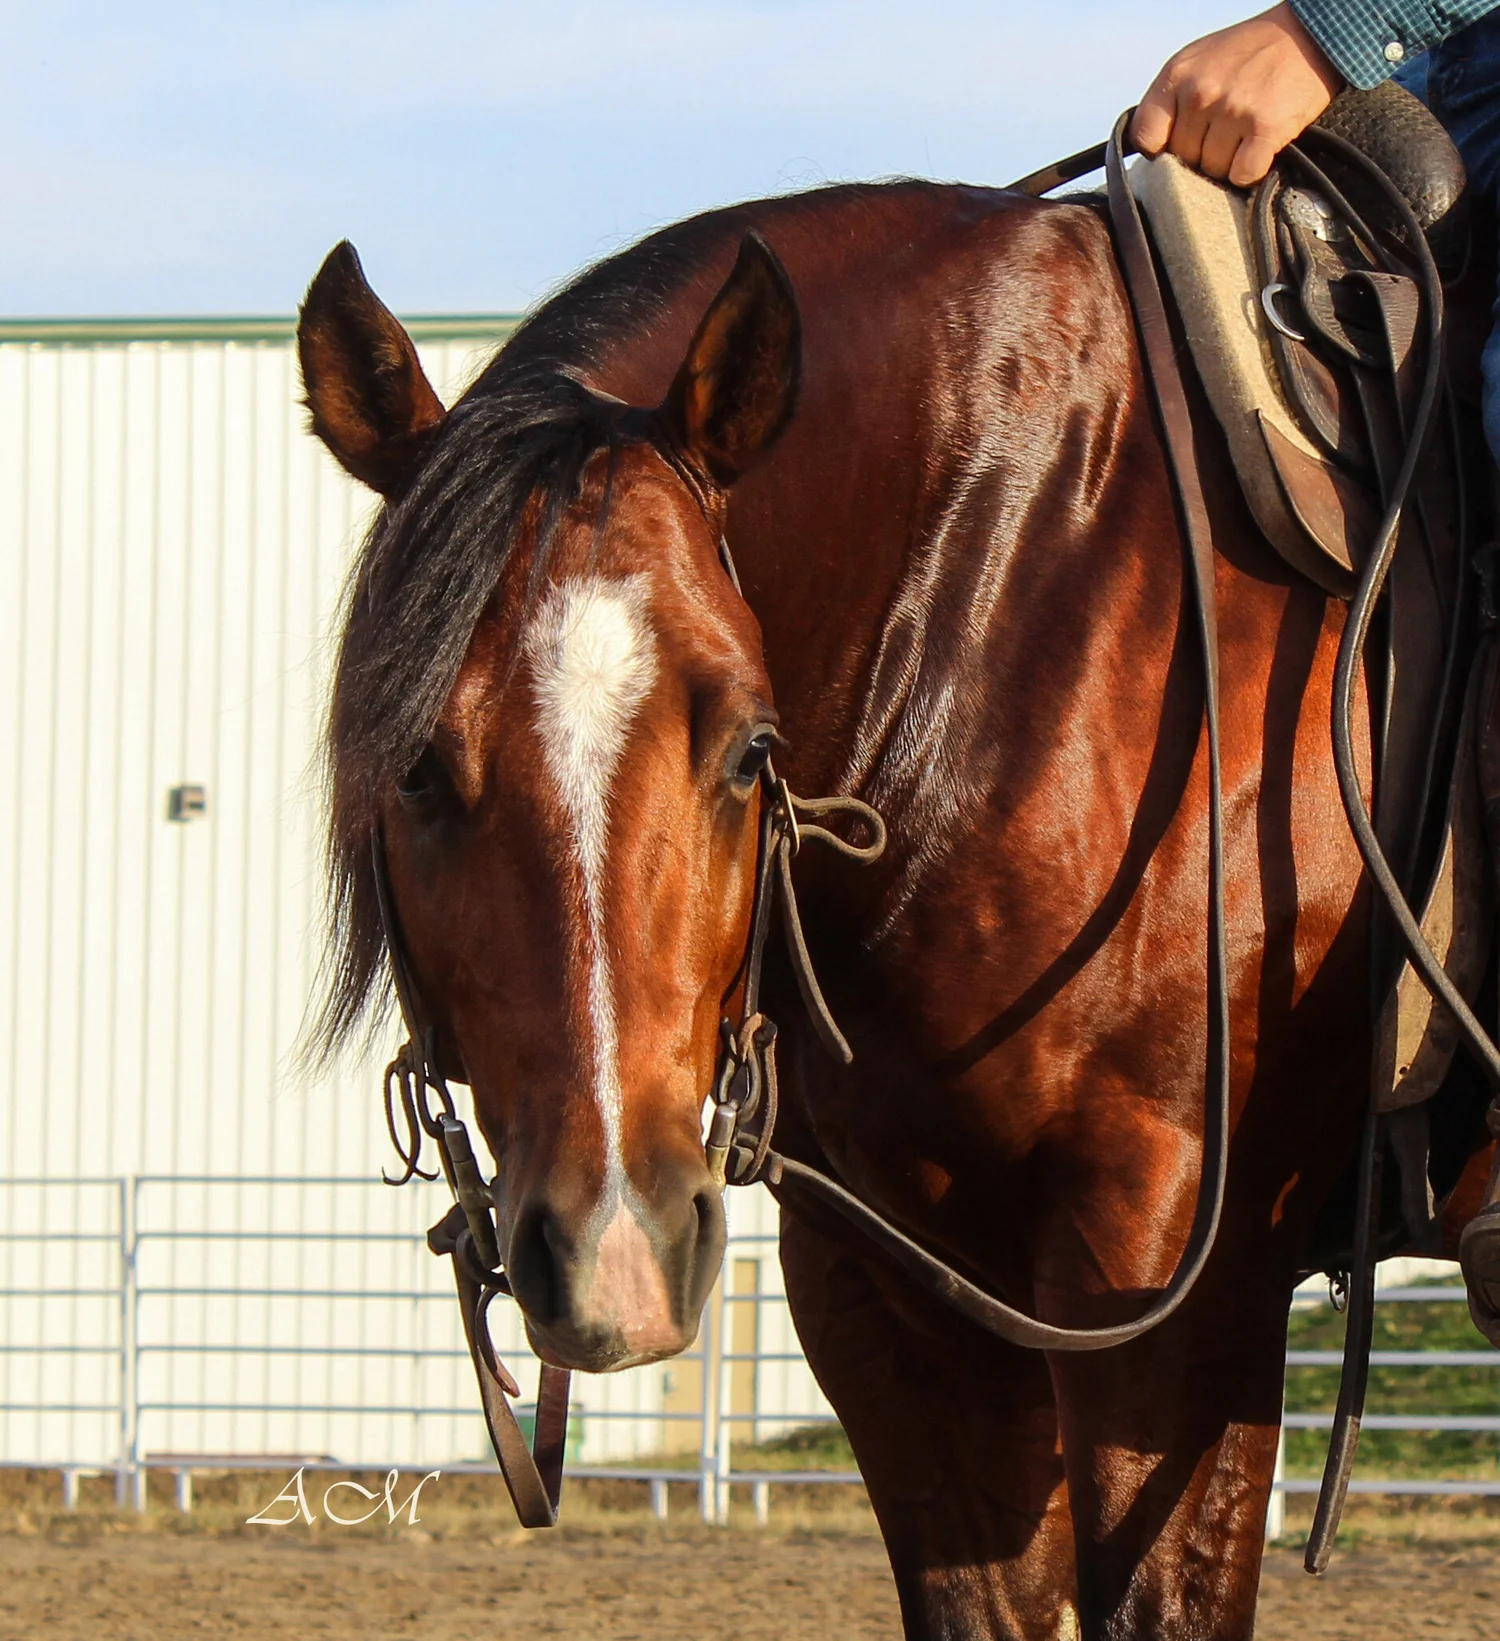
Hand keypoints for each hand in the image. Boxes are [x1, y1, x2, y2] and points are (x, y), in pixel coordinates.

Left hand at [1131, 3, 1342, 186]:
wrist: (1307, 33)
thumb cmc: (1250, 54)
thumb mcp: (1198, 63)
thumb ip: (1170, 101)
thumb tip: (1149, 151)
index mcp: (1177, 75)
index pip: (1145, 138)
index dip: (1162, 149)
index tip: (1181, 143)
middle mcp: (1200, 92)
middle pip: (1183, 159)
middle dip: (1202, 153)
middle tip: (1227, 129)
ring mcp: (1232, 110)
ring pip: (1212, 170)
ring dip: (1229, 162)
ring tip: (1246, 132)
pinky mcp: (1264, 128)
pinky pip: (1242, 175)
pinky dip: (1252, 170)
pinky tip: (1260, 147)